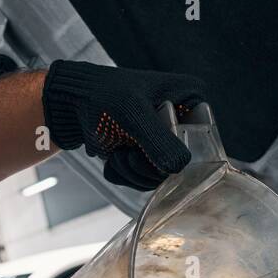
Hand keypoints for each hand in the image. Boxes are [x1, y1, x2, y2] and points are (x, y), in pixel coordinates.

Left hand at [42, 61, 207, 190]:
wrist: (74, 105)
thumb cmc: (104, 96)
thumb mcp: (133, 114)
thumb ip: (159, 141)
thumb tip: (179, 168)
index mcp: (192, 100)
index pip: (203, 141)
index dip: (175, 151)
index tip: (149, 142)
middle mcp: (183, 123)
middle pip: (178, 165)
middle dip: (145, 164)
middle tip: (127, 147)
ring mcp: (165, 143)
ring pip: (158, 178)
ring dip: (131, 170)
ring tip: (118, 148)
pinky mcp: (148, 158)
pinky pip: (143, 182)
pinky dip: (123, 174)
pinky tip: (114, 155)